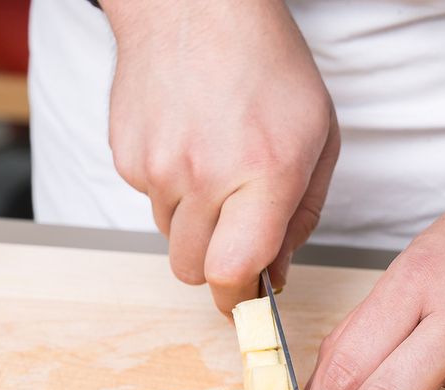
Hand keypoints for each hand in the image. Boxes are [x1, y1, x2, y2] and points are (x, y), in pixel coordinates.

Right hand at [103, 0, 339, 310]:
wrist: (195, 4)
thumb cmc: (267, 65)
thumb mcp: (318, 138)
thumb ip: (303, 216)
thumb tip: (278, 273)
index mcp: (264, 173)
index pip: (234, 272)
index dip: (239, 300)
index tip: (247, 303)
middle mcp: (205, 174)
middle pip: (194, 270)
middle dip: (217, 267)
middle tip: (237, 239)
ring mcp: (157, 165)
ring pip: (169, 238)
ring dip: (193, 224)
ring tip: (216, 171)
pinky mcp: (126, 155)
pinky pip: (148, 201)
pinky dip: (169, 190)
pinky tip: (189, 145)